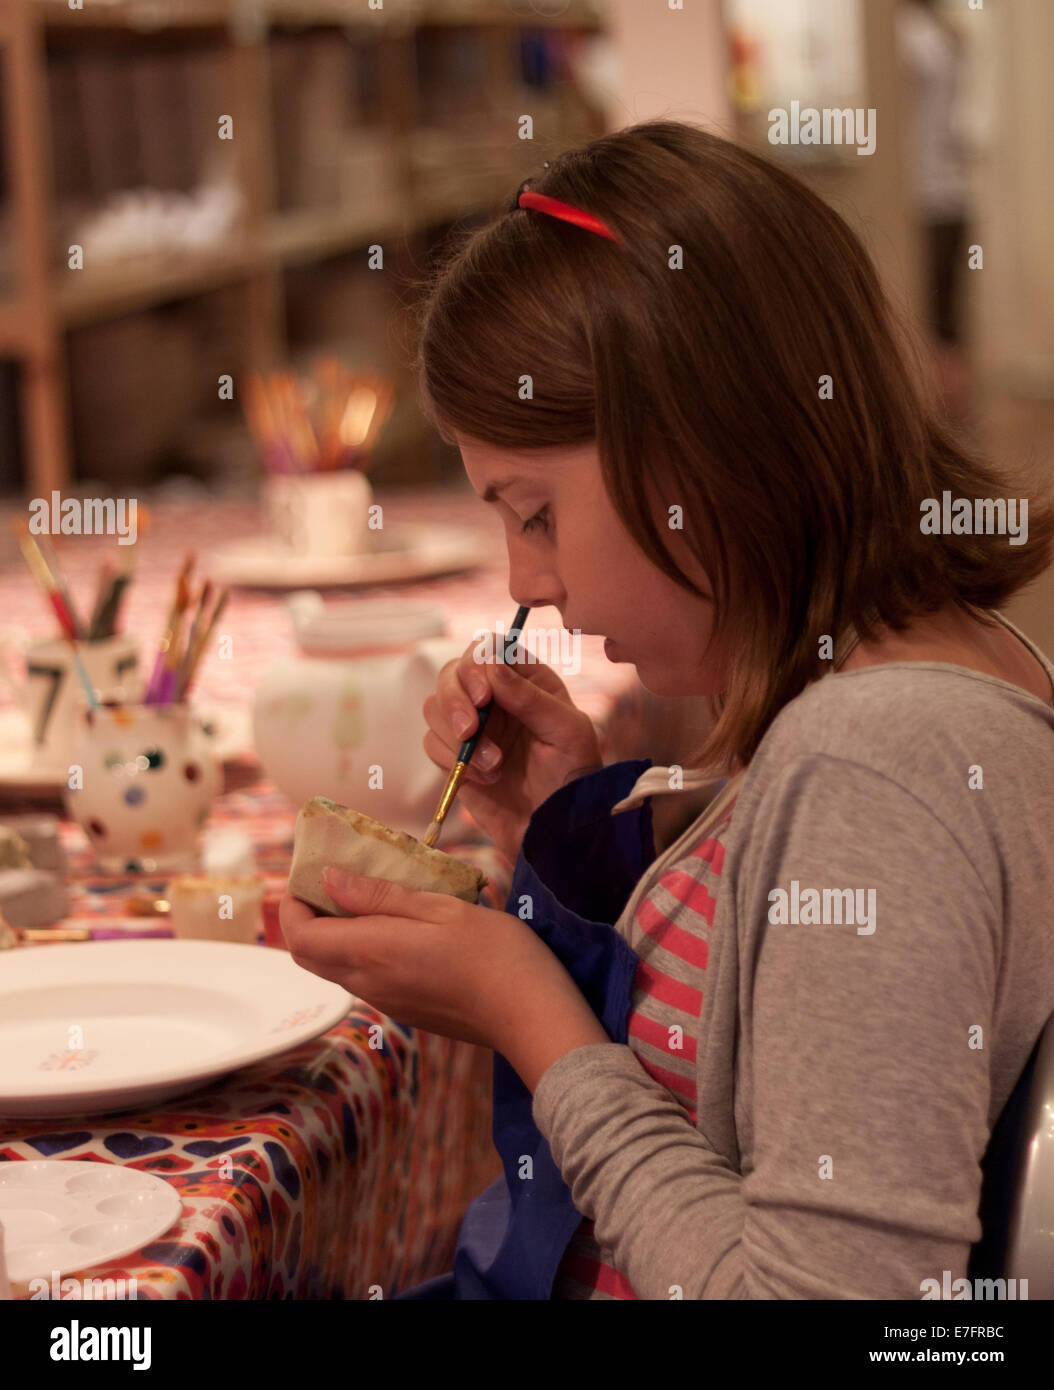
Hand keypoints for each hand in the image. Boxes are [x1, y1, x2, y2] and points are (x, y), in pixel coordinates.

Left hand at [278, 869, 607, 1080]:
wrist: (530, 1015)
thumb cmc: (493, 952)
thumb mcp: (439, 907)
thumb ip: (379, 895)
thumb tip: (328, 880)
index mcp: (370, 952)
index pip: (300, 935)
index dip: (291, 905)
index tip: (307, 874)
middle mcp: (367, 982)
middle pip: (310, 955)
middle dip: (306, 918)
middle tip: (330, 881)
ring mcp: (386, 1001)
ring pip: (335, 968)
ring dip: (333, 934)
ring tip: (366, 896)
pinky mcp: (405, 1009)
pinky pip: (363, 978)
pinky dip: (358, 950)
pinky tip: (394, 927)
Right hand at [422, 642, 602, 864]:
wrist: (556, 830)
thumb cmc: (573, 777)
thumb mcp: (567, 732)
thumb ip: (532, 697)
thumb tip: (493, 665)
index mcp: (528, 681)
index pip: (488, 650)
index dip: (477, 665)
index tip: (484, 697)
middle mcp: (496, 698)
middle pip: (451, 673)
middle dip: (455, 700)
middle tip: (470, 730)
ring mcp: (474, 727)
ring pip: (434, 706)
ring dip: (456, 736)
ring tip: (494, 766)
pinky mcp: (456, 756)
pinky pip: (432, 743)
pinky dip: (453, 760)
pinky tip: (486, 779)